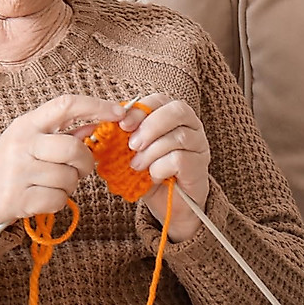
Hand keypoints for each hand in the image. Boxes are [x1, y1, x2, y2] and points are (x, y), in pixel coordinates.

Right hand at [0, 95, 127, 225]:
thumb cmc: (11, 162)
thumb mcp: (31, 138)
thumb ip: (62, 131)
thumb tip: (96, 125)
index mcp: (28, 123)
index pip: (66, 105)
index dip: (96, 106)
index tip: (119, 112)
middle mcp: (22, 144)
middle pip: (73, 148)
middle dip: (85, 161)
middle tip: (80, 168)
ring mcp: (18, 171)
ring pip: (68, 177)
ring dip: (70, 184)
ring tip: (54, 183)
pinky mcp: (18, 198)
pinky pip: (58, 199)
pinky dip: (59, 201)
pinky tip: (44, 196)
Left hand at [120, 93, 210, 241]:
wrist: (168, 204)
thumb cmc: (150, 172)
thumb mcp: (134, 151)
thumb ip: (124, 135)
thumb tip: (103, 125)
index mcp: (173, 115)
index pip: (160, 100)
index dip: (140, 110)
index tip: (122, 125)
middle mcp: (191, 126)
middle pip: (177, 111)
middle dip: (150, 127)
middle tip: (132, 146)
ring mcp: (199, 145)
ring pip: (177, 137)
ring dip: (151, 152)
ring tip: (137, 166)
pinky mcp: (200, 166)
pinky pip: (179, 159)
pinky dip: (160, 168)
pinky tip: (154, 177)